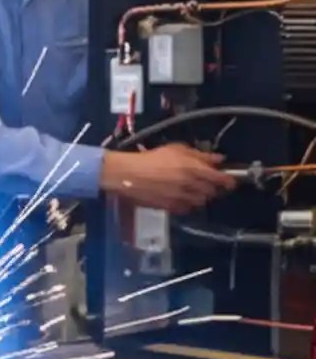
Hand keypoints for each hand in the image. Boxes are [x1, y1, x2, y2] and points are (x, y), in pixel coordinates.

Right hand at [101, 144, 236, 214]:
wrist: (128, 175)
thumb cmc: (151, 158)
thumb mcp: (176, 149)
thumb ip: (199, 155)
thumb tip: (219, 159)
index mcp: (194, 169)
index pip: (221, 179)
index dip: (229, 181)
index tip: (230, 182)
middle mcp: (191, 186)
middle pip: (212, 192)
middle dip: (212, 188)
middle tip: (207, 183)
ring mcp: (182, 199)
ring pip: (201, 202)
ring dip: (201, 196)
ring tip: (193, 190)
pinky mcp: (172, 208)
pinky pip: (187, 209)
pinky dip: (188, 204)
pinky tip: (181, 197)